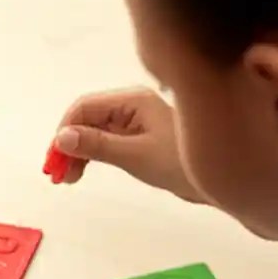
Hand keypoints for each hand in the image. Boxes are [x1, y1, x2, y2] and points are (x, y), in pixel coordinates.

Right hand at [51, 88, 204, 203]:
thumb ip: (97, 145)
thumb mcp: (135, 156)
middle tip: (57, 174)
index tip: (54, 160)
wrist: (222, 178)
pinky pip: (106, 140)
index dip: (63, 132)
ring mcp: (135, 119)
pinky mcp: (139, 136)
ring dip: (77, 152)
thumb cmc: (182, 164)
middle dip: (67, 144)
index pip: (84, 107)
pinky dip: (91, 155)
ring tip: (68, 179)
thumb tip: (61, 138)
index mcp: (132, 99)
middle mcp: (132, 104)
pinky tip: (83, 172)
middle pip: (86, 117)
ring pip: (93, 130)